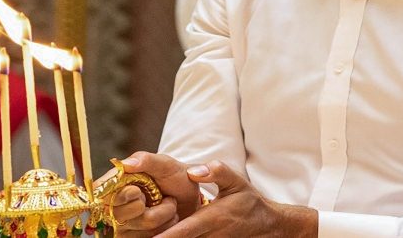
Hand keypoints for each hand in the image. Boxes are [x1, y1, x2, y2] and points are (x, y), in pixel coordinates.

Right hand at [106, 152, 201, 235]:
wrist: (191, 198)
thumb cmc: (175, 177)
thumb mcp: (165, 164)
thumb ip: (146, 160)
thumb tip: (125, 164)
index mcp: (116, 183)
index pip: (101, 192)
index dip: (121, 195)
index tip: (137, 191)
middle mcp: (114, 205)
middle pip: (121, 213)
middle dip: (149, 202)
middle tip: (158, 195)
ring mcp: (122, 224)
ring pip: (143, 223)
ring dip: (165, 213)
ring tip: (169, 204)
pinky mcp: (132, 237)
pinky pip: (149, 236)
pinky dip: (166, 226)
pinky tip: (167, 219)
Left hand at [159, 160, 316, 237]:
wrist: (265, 224)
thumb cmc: (248, 201)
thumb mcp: (236, 181)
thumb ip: (216, 172)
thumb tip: (192, 171)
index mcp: (213, 218)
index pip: (184, 230)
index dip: (167, 237)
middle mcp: (209, 235)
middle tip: (137, 231)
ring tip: (144, 235)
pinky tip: (162, 235)